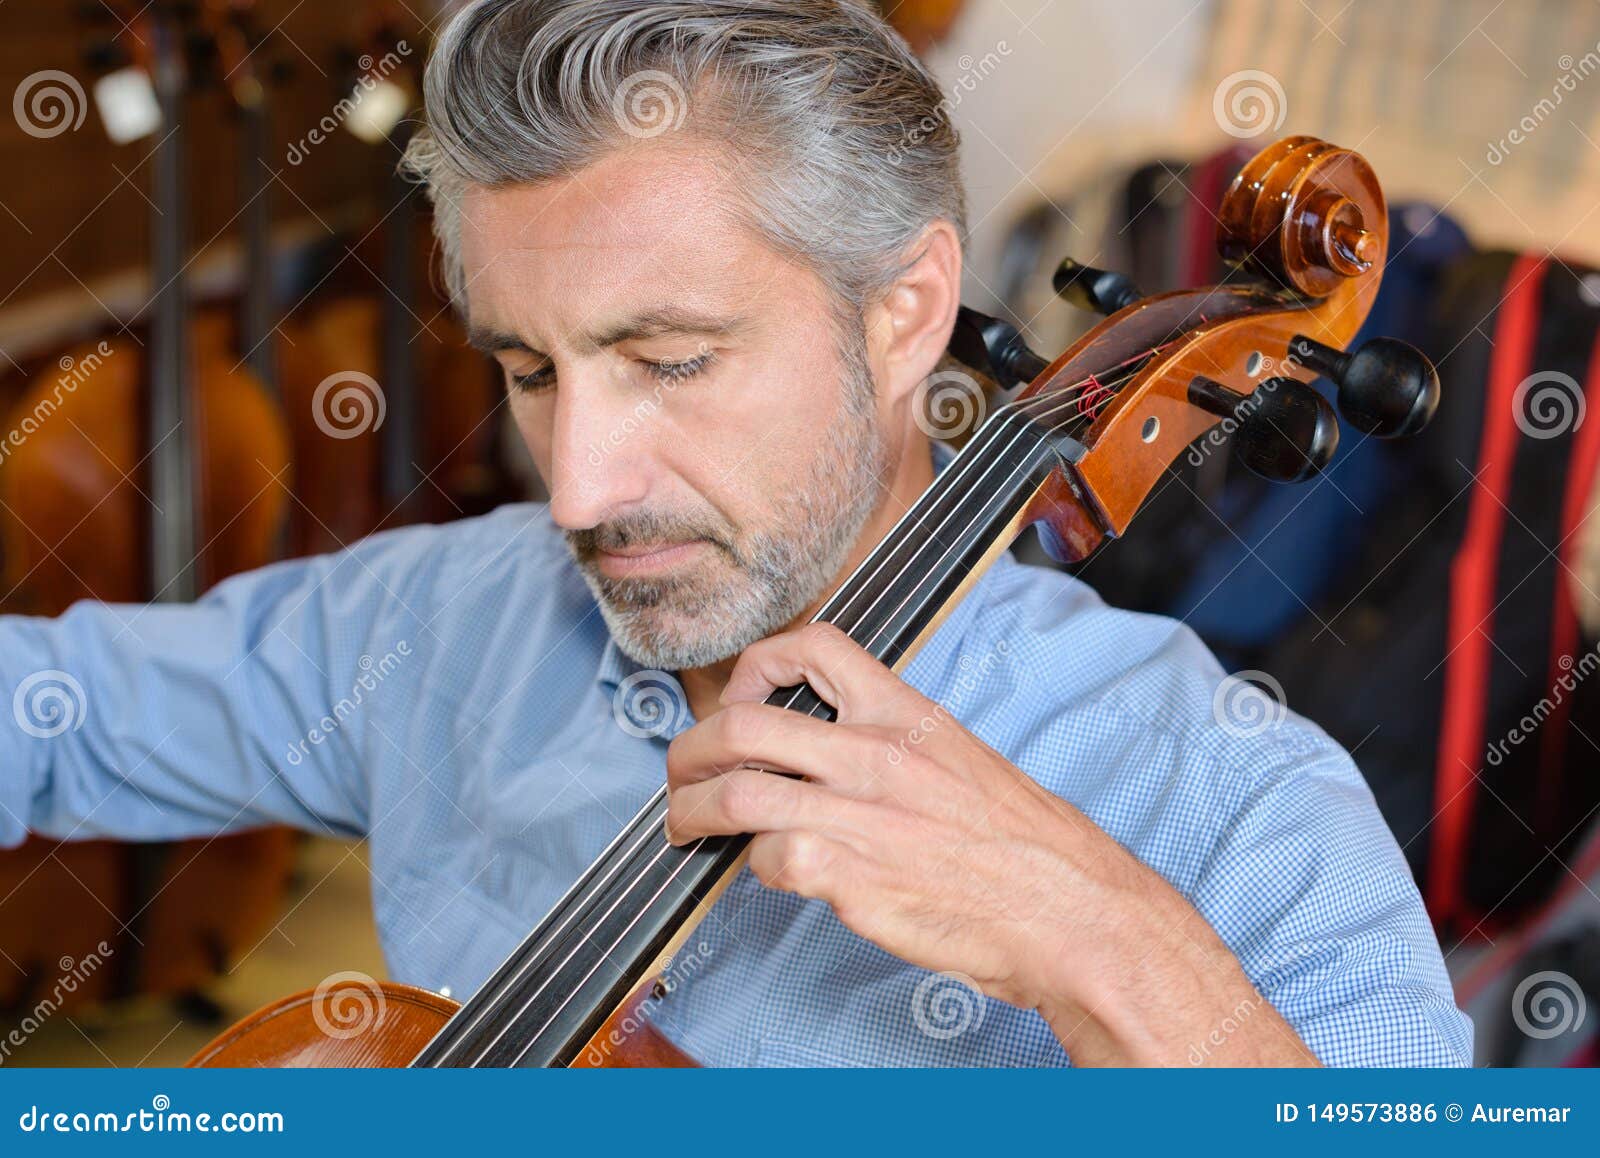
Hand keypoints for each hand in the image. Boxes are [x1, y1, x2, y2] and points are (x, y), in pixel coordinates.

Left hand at [664, 623, 1317, 1065]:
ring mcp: (859, 813)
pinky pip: (767, 859)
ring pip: (735, 791)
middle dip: (690, 749)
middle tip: (682, 774)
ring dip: (691, 811)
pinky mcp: (850, 875)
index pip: (816, 646)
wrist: (1072, 911)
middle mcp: (877, 754)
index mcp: (908, 715)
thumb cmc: (1027, 848)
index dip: (758, 663)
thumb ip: (895, 749)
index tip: (739, 695)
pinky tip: (770, 874)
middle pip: (743, 722)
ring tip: (685, 826)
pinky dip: (754, 867)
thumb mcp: (963, 763)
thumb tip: (830, 757)